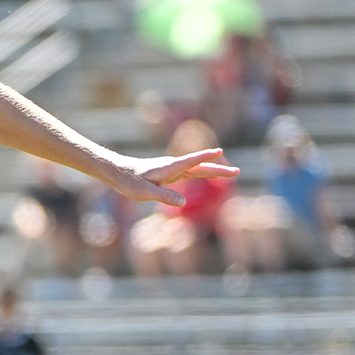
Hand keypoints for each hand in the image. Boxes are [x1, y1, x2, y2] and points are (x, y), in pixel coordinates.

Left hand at [106, 147, 238, 206]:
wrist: (117, 172)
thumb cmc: (129, 182)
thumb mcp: (145, 193)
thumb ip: (164, 196)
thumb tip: (183, 203)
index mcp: (169, 168)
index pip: (191, 161)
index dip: (205, 157)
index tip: (220, 151)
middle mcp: (173, 166)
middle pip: (200, 167)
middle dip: (218, 169)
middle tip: (237, 172)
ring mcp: (171, 169)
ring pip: (196, 169)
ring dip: (213, 170)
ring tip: (230, 173)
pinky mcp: (169, 173)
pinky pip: (189, 172)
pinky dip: (202, 171)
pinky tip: (207, 172)